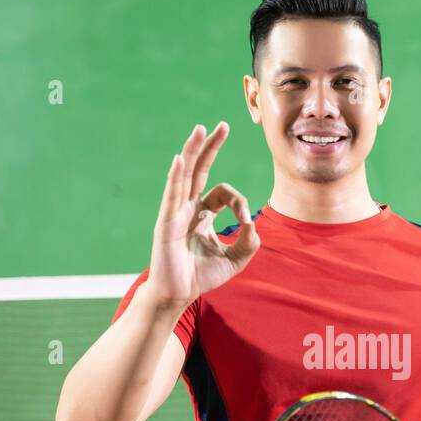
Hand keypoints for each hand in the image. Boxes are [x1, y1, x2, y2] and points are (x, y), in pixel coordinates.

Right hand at [146, 122, 260, 308]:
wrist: (178, 295)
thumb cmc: (201, 276)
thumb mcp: (234, 259)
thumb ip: (248, 243)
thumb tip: (253, 225)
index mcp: (202, 212)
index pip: (224, 193)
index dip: (240, 204)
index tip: (245, 223)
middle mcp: (188, 207)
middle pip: (200, 169)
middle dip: (211, 147)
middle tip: (223, 125)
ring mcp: (175, 212)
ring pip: (185, 175)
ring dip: (192, 151)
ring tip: (199, 129)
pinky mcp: (166, 222)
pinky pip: (172, 195)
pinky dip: (175, 177)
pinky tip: (179, 161)